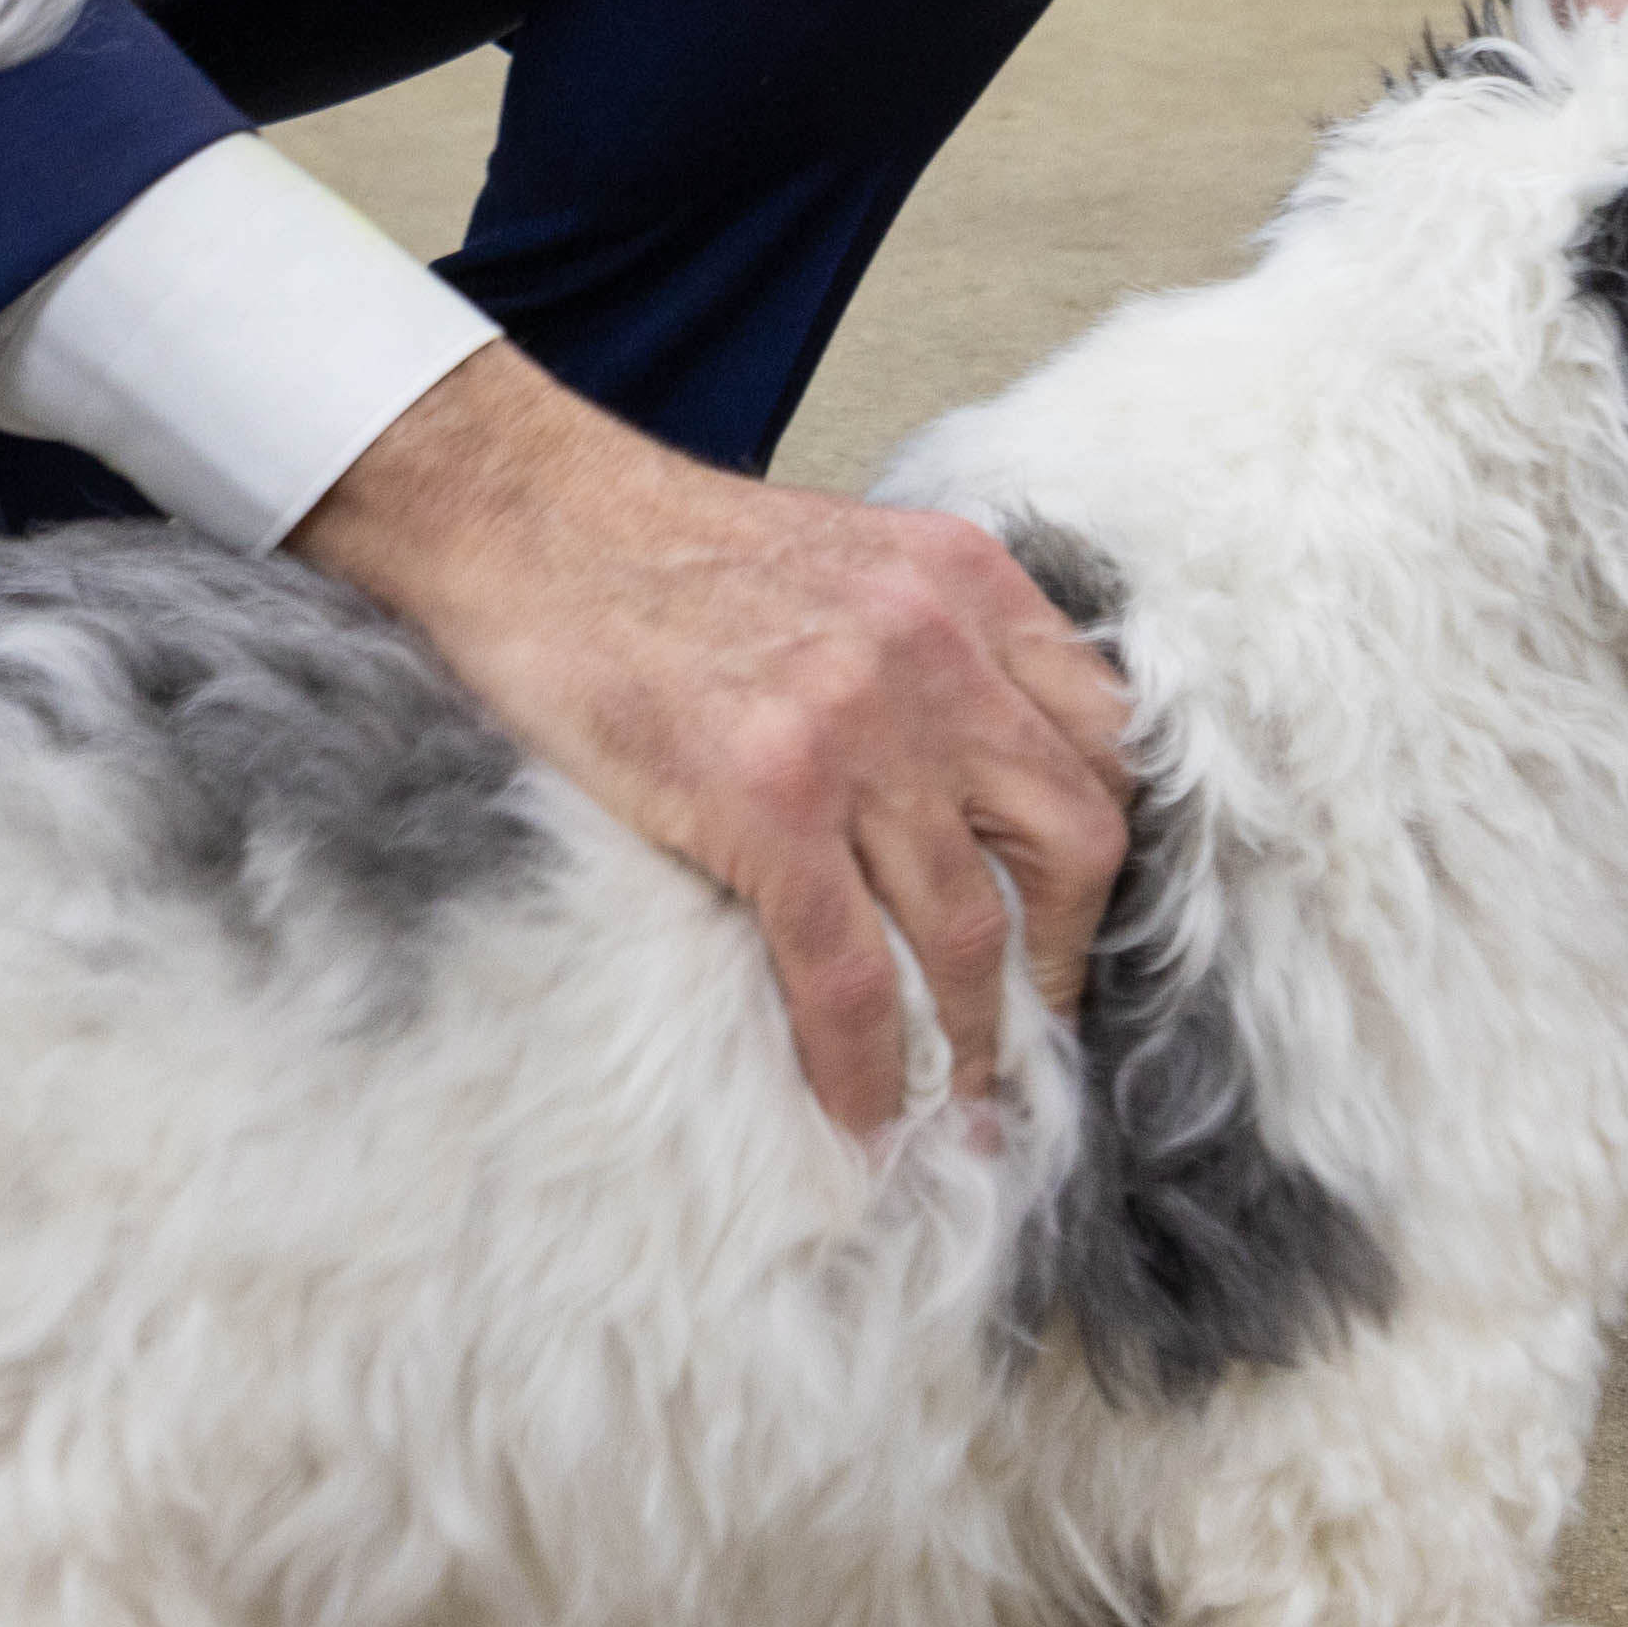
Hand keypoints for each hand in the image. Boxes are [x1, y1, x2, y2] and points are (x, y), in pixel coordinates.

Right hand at [305, 346, 1131, 1134]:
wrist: (521, 516)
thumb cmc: (658, 549)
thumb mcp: (846, 556)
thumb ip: (928, 643)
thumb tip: (968, 782)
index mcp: (968, 583)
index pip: (1106, 735)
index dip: (1104, 850)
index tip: (1072, 920)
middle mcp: (937, 649)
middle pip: (1075, 839)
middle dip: (1064, 957)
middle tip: (1032, 1027)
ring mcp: (855, 726)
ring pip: (968, 928)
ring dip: (971, 1038)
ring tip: (959, 1102)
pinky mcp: (764, 798)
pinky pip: (846, 971)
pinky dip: (865, 1062)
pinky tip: (863, 1110)